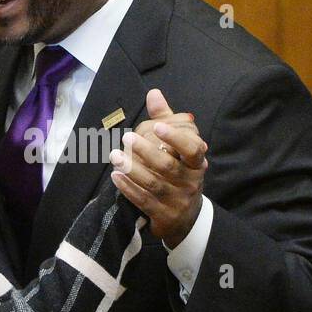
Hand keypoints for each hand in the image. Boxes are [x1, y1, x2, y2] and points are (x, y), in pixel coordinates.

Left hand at [109, 88, 206, 247]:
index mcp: (196, 163)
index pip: (192, 149)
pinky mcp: (164, 215)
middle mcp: (190, 182)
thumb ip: (166, 121)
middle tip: (126, 137)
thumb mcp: (179, 150)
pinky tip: (116, 177)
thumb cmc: (180, 174)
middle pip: (167, 166)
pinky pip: (144, 201)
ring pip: (153, 184)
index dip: (176, 137)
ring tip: (114, 156)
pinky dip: (128, 188)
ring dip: (131, 169)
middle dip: (145, 151)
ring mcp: (177, 200)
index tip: (158, 126)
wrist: (185, 218)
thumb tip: (153, 94)